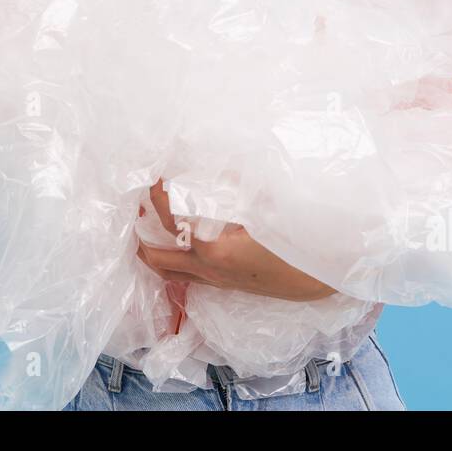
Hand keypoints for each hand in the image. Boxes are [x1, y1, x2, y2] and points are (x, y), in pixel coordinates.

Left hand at [135, 177, 338, 301]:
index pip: (172, 222)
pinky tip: (178, 243)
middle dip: (141, 235)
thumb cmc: (293, 245)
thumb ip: (238, 186)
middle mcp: (208, 270)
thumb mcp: (265, 209)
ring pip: (169, 272)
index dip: (159, 198)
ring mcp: (215, 281)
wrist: (314, 280)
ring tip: (145, 230)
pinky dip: (173, 258)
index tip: (154, 179)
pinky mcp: (224, 284)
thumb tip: (219, 167)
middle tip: (137, 209)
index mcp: (214, 250)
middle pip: (157, 258)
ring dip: (152, 251)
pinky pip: (186, 275)